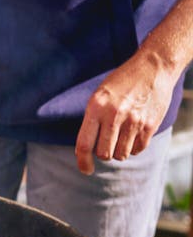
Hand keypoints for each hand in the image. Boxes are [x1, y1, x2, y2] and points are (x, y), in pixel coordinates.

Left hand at [75, 51, 176, 173]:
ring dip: (119, 152)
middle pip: (103, 154)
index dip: (82, 161)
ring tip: (120, 137)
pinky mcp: (150, 125)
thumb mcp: (99, 96)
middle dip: (103, 154)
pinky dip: (133, 147)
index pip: (84, 144)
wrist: (153, 67)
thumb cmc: (121, 82)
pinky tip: (133, 134)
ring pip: (121, 155)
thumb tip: (84, 150)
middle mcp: (114, 115)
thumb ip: (91, 120)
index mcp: (96, 107)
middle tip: (106, 145)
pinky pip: (137, 149)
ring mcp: (134, 121)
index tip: (85, 169)